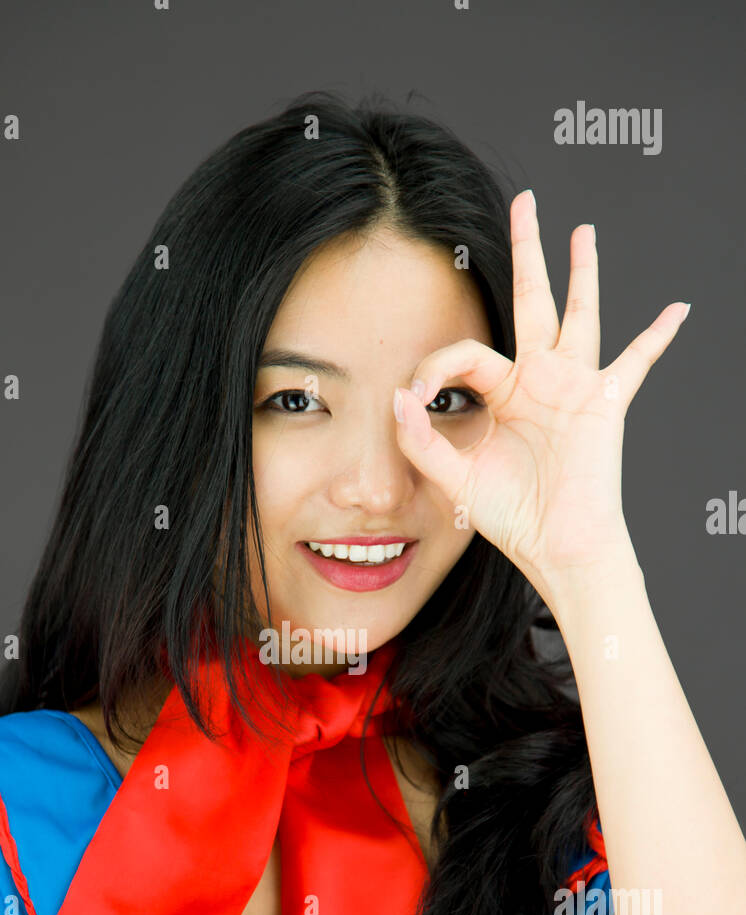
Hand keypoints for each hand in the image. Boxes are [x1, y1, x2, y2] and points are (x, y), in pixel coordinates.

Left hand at [393, 189, 689, 598]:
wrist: (556, 548)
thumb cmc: (512, 517)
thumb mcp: (453, 479)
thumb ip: (421, 440)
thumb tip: (398, 395)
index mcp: (502, 395)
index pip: (466, 354)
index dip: (434, 368)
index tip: (415, 400)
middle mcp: (540, 381)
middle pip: (533, 301)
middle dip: (528, 251)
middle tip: (526, 204)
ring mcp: (575, 387)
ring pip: (580, 314)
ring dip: (583, 272)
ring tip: (582, 231)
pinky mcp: (605, 403)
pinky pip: (637, 362)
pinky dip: (657, 337)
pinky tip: (678, 310)